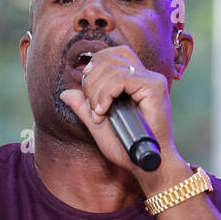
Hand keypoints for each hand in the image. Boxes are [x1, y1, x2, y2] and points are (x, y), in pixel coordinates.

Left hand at [60, 44, 180, 175]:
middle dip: (91, 81)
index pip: (111, 55)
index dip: (94, 67)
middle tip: (92, 108)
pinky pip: (122, 79)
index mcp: (135, 79)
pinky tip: (103, 111)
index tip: (87, 93)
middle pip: (110, 57)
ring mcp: (151, 80)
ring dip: (97, 91)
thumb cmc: (126, 148)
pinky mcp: (155, 87)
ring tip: (99, 113)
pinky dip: (106, 94)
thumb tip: (65, 93)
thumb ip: (84, 108)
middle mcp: (145, 75)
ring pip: (113, 67)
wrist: (147, 165)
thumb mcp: (99, 126)